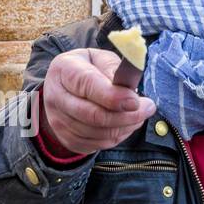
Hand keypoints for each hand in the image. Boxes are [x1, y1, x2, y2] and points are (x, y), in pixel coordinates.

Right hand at [40, 48, 157, 154]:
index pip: (87, 85)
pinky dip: (117, 137)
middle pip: (92, 115)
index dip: (113, 96)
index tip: (136, 101)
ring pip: (97, 133)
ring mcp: (58, 121)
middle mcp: (55, 96)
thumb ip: (113, 69)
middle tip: (148, 108)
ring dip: (125, 126)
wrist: (63, 87)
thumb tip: (128, 90)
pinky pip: (96, 144)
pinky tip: (125, 125)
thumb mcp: (100, 58)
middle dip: (126, 115)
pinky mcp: (66, 138)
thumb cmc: (88, 69)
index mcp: (64, 70)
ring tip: (139, 115)